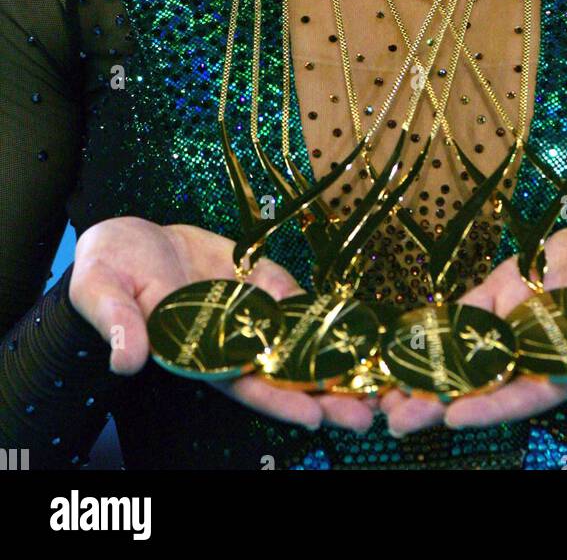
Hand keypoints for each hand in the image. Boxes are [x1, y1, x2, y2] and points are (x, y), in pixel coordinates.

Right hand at [71, 215, 375, 432]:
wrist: (123, 241)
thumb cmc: (106, 272)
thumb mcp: (102, 294)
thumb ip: (118, 326)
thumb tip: (127, 360)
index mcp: (192, 350)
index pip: (240, 384)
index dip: (275, 400)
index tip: (312, 416)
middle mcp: (225, 337)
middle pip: (279, 371)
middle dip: (321, 392)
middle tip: (365, 411)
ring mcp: (242, 310)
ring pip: (293, 338)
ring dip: (331, 355)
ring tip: (373, 375)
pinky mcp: (250, 281)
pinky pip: (288, 296)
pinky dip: (317, 308)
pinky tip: (352, 321)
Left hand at [380, 224, 566, 435]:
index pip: (530, 394)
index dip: (494, 406)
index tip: (455, 417)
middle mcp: (540, 350)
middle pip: (485, 381)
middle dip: (440, 400)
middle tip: (393, 418)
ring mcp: (521, 320)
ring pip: (466, 351)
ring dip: (426, 370)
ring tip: (379, 392)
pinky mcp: (510, 287)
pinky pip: (469, 309)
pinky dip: (437, 324)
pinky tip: (400, 340)